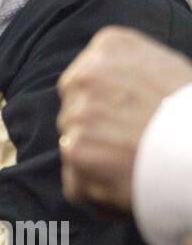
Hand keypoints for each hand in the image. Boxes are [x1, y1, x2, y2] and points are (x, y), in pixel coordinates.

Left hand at [57, 26, 191, 213]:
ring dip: (101, 167)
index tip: (133, 122)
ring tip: (141, 169)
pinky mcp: (75, 152)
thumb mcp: (170, 70)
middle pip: (75, 113)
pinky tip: (131, 192)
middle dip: (98, 135)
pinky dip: (99, 198)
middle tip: (136, 149)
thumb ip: (131, 72)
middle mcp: (85, 74)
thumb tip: (116, 88)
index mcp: (110, 46)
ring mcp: (77, 114)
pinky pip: (76, 184)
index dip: (108, 109)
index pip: (85, 80)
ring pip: (76, 149)